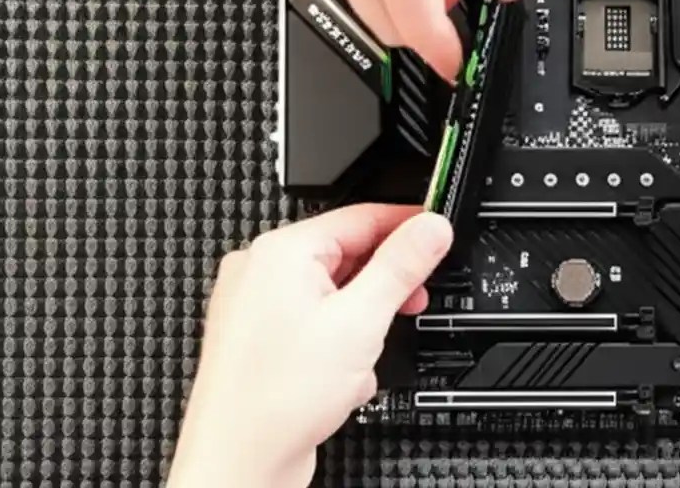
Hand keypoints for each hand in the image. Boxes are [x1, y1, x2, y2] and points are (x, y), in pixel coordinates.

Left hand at [167, 206, 452, 487]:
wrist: (239, 462)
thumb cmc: (277, 397)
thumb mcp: (361, 321)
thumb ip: (401, 267)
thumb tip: (430, 228)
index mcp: (280, 252)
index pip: (361, 218)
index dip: (407, 227)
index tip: (439, 236)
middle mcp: (260, 272)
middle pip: (348, 256)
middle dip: (383, 287)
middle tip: (413, 301)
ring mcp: (257, 308)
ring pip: (335, 294)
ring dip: (362, 324)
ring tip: (364, 357)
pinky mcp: (262, 341)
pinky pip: (317, 324)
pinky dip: (339, 346)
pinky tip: (342, 377)